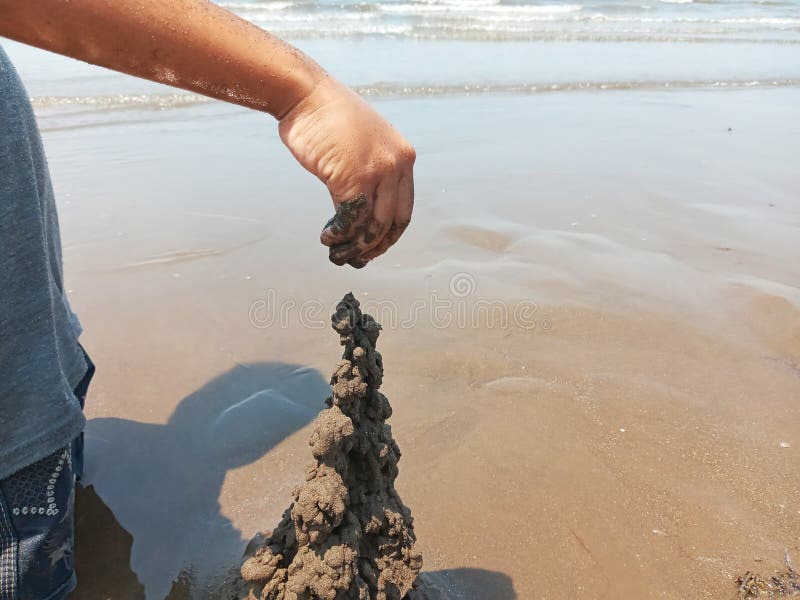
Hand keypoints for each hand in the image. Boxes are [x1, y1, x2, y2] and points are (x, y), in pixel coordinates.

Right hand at [278, 76, 415, 267]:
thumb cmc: (326, 119)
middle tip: (353, 259)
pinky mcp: (354, 176)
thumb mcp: (361, 147)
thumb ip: (369, 175)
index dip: (388, 236)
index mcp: (404, 157)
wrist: (305, 95)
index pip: (404, 210)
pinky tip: (327, 237)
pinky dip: (339, 234)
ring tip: (336, 253)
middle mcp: (398, 164)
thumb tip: (362, 213)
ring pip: (373, 226)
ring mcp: (378, 171)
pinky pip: (351, 219)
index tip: (371, 248)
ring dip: (354, 247)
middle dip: (372, 247)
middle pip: (392, 223)